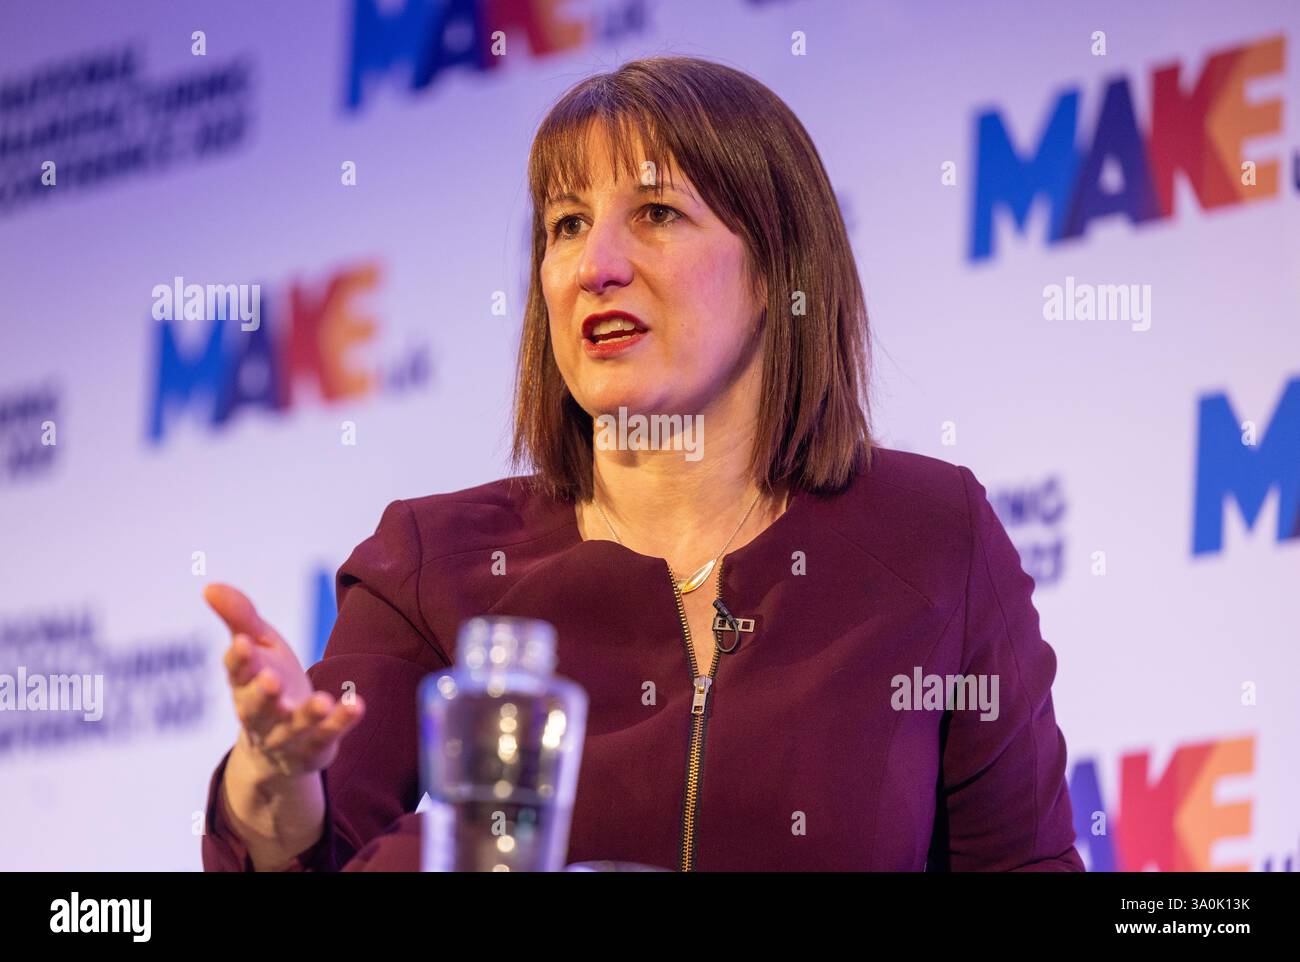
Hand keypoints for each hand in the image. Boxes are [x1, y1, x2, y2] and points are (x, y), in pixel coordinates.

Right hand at [203, 583, 365, 778]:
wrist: (280, 749)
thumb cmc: (269, 682)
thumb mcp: (259, 646)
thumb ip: (240, 617)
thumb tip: (209, 586)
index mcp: (243, 685)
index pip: (236, 672)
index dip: (238, 659)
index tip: (242, 642)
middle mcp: (259, 714)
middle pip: (256, 708)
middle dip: (262, 695)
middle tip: (270, 680)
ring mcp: (286, 736)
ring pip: (292, 729)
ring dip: (307, 716)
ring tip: (322, 702)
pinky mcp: (314, 748)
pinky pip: (326, 737)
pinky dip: (340, 723)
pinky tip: (356, 704)